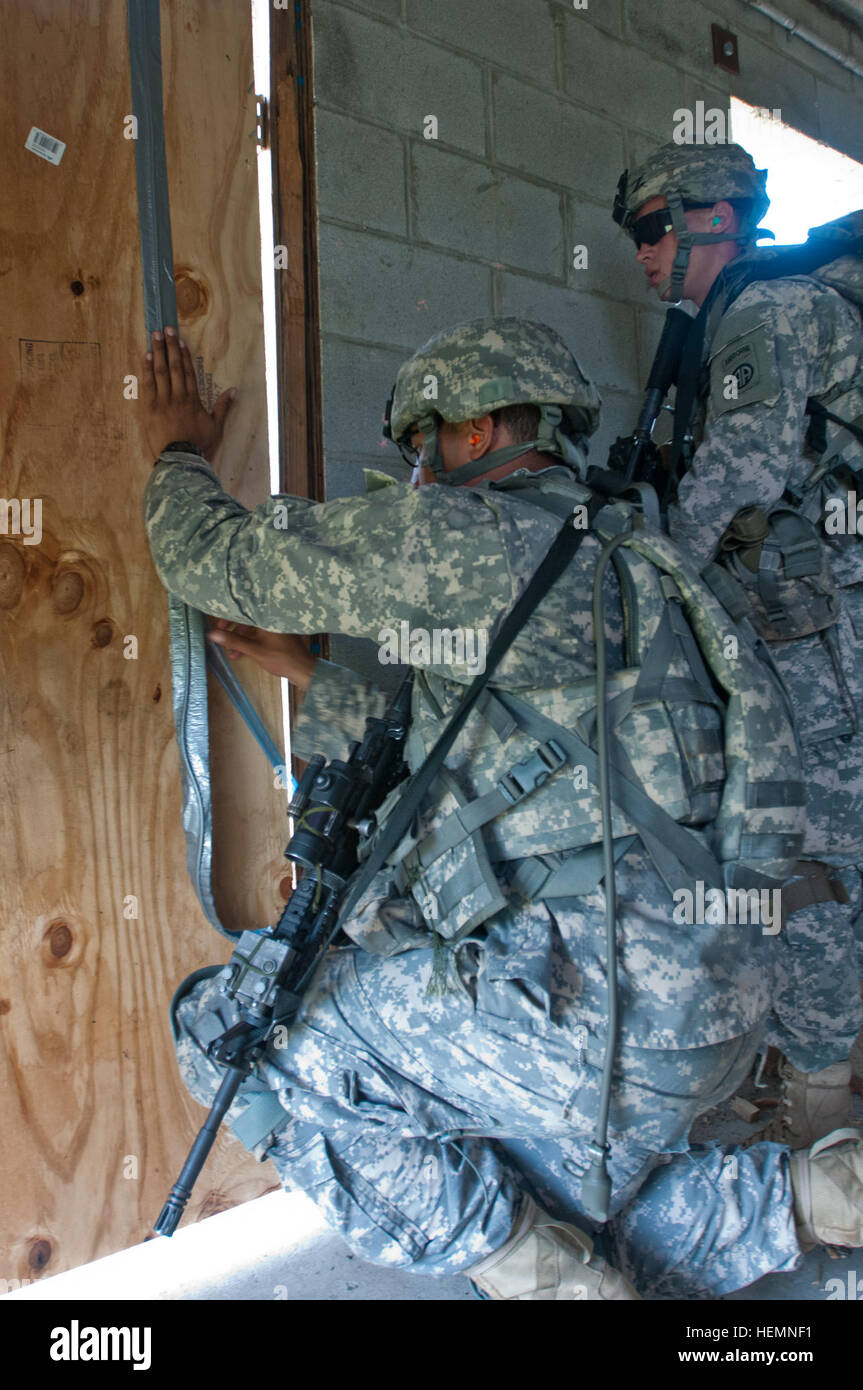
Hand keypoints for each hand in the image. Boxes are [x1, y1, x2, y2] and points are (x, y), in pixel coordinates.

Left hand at [140, 327, 236, 459]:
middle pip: (174, 367)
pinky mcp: (150, 409)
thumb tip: (234, 390)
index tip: (180, 341)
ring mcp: (163, 401)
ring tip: (155, 336)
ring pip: (160, 372)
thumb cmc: (199, 444)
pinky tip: (145, 356)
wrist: (181, 459)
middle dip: (170, 347)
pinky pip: (148, 385)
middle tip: (167, 329)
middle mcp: (178, 396)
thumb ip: (223, 407)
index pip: (188, 372)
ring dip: (158, 352)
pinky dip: (146, 370)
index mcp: (193, 400)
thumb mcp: (216, 427)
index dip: (184, 355)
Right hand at [207, 621, 315, 689]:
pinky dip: (250, 643)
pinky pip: (259, 636)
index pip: (245, 610)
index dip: (230, 616)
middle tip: (222, 637)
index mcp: (267, 617)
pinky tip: (240, 654)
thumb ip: (234, 641)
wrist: (302, 670)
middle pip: (247, 619)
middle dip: (234, 630)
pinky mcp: (277, 637)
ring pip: (252, 629)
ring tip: (231, 652)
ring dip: (240, 639)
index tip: (219, 624)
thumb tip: (213, 634)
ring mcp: (275, 628)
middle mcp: (272, 619)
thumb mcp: (254, 650)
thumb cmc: (282, 658)